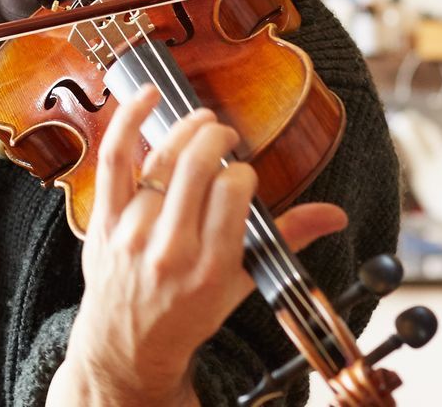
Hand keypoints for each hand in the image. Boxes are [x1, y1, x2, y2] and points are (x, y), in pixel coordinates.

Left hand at [61, 84, 347, 404]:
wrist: (129, 347)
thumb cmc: (190, 312)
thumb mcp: (243, 283)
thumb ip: (288, 239)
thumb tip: (336, 215)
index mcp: (213, 266)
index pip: (234, 191)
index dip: (243, 171)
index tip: (243, 174)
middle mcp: (171, 249)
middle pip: (197, 166)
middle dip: (218, 138)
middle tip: (226, 138)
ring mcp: (133, 233)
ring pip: (161, 160)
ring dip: (186, 130)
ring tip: (202, 124)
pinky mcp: (105, 221)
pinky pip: (114, 159)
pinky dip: (129, 120)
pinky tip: (147, 95)